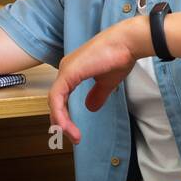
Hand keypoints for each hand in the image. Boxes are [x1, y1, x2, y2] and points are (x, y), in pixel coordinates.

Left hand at [48, 16, 149, 144]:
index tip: (73, 131)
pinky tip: (67, 126)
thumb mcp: (107, 83)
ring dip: (61, 122)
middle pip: (55, 101)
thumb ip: (97, 95)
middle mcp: (66, 70)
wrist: (127, 43)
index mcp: (73, 71)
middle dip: (61, 122)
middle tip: (72, 138)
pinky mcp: (68, 73)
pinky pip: (57, 97)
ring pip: (54, 101)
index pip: (61, 97)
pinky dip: (60, 113)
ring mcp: (65, 70)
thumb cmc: (120, 56)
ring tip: (72, 136)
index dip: (64, 116)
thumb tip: (90, 108)